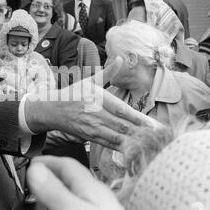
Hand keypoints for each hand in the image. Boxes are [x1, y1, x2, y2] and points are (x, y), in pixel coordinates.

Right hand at [25, 57, 162, 149]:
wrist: (51, 110)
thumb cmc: (73, 94)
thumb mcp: (90, 81)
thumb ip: (108, 72)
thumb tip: (120, 58)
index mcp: (98, 98)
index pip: (122, 111)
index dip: (138, 119)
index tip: (153, 124)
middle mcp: (95, 114)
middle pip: (122, 126)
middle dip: (141, 133)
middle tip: (158, 138)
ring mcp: (91, 127)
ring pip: (116, 137)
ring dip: (132, 142)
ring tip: (149, 145)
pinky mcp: (88, 137)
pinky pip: (107, 144)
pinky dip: (120, 148)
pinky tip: (132, 151)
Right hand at [27, 156, 142, 209]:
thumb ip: (56, 192)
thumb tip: (35, 170)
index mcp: (91, 188)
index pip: (67, 164)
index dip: (47, 161)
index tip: (30, 164)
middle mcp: (96, 198)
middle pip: (69, 180)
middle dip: (49, 178)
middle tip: (31, 180)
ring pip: (71, 199)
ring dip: (53, 197)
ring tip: (38, 199)